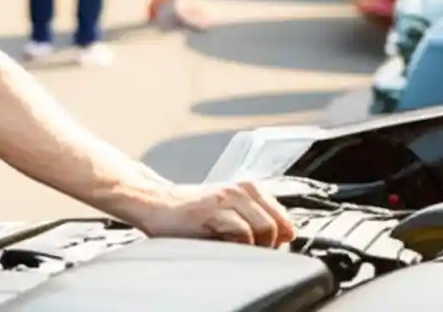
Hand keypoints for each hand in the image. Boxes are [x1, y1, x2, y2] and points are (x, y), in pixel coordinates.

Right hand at [131, 180, 296, 247]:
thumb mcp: (230, 210)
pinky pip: (242, 232)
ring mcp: (227, 199)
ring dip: (254, 246)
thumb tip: (285, 238)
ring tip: (234, 249)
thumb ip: (256, 219)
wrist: (157, 203)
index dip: (279, 240)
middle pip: (278, 226)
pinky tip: (222, 245)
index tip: (264, 249)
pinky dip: (238, 245)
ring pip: (265, 228)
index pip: (285, 219)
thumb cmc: (192, 212)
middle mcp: (242, 189)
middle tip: (247, 253)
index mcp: (250, 189)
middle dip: (268, 246)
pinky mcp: (212, 211)